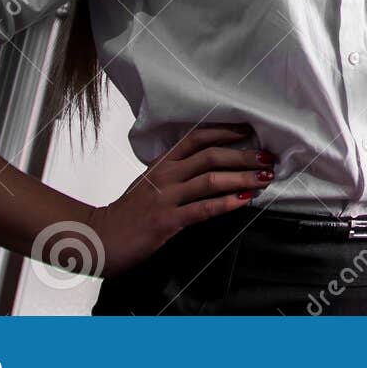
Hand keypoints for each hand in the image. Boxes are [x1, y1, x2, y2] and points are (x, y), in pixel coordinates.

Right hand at [76, 124, 277, 277]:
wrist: (99, 239)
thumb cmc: (128, 213)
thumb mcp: (150, 184)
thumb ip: (175, 173)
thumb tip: (209, 166)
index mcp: (162, 163)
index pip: (197, 137)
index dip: (225, 131)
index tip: (248, 129)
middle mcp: (165, 175)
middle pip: (210, 155)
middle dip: (243, 154)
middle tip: (267, 156)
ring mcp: (165, 197)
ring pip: (211, 179)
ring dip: (242, 177)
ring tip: (264, 177)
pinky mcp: (166, 221)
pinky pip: (202, 208)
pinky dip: (226, 203)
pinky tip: (243, 201)